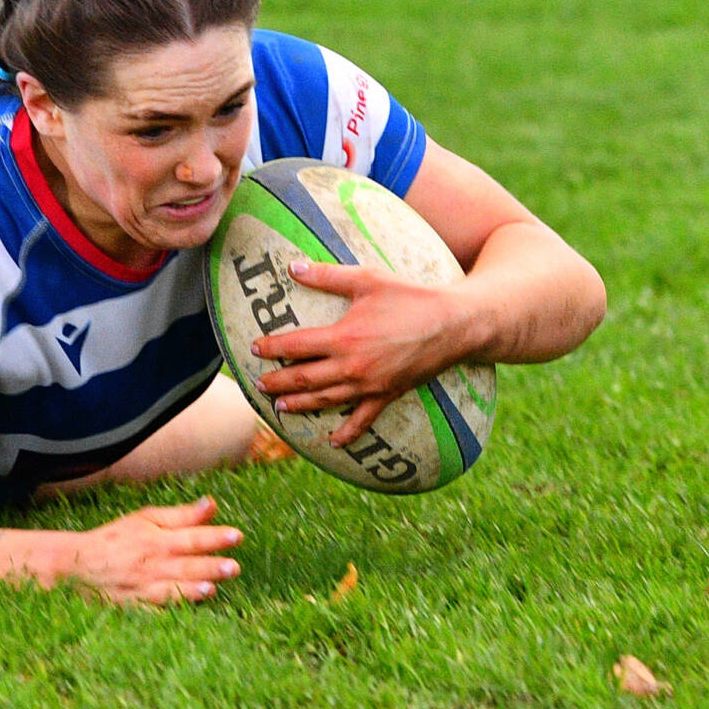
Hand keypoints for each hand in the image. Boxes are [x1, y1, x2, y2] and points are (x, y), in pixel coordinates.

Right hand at [68, 496, 242, 605]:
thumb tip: (212, 505)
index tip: (237, 536)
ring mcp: (145, 587)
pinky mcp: (137, 607)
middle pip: (186, 564)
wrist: (78, 563)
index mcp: (157, 539)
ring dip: (193, 588)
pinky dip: (170, 609)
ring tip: (213, 588)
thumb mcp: (146, 519)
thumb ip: (180, 515)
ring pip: (173, 588)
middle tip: (234, 567)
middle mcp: (154, 563)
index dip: (214, 537)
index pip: (192, 537)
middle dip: (211, 566)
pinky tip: (185, 610)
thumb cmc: (117, 538)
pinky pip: (155, 610)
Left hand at [252, 258, 473, 446]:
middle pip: (304, 379)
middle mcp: (352, 366)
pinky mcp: (388, 394)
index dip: (272, 348)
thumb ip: (327, 276)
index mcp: (343, 337)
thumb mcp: (367, 279)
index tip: (254, 348)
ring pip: (326, 400)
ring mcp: (370, 385)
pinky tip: (333, 441)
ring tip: (279, 407)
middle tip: (257, 384)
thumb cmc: (410, 297)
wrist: (454, 324)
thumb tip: (293, 267)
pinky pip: (364, 419)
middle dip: (278, 382)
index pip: (296, 346)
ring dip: (300, 405)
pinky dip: (347, 432)